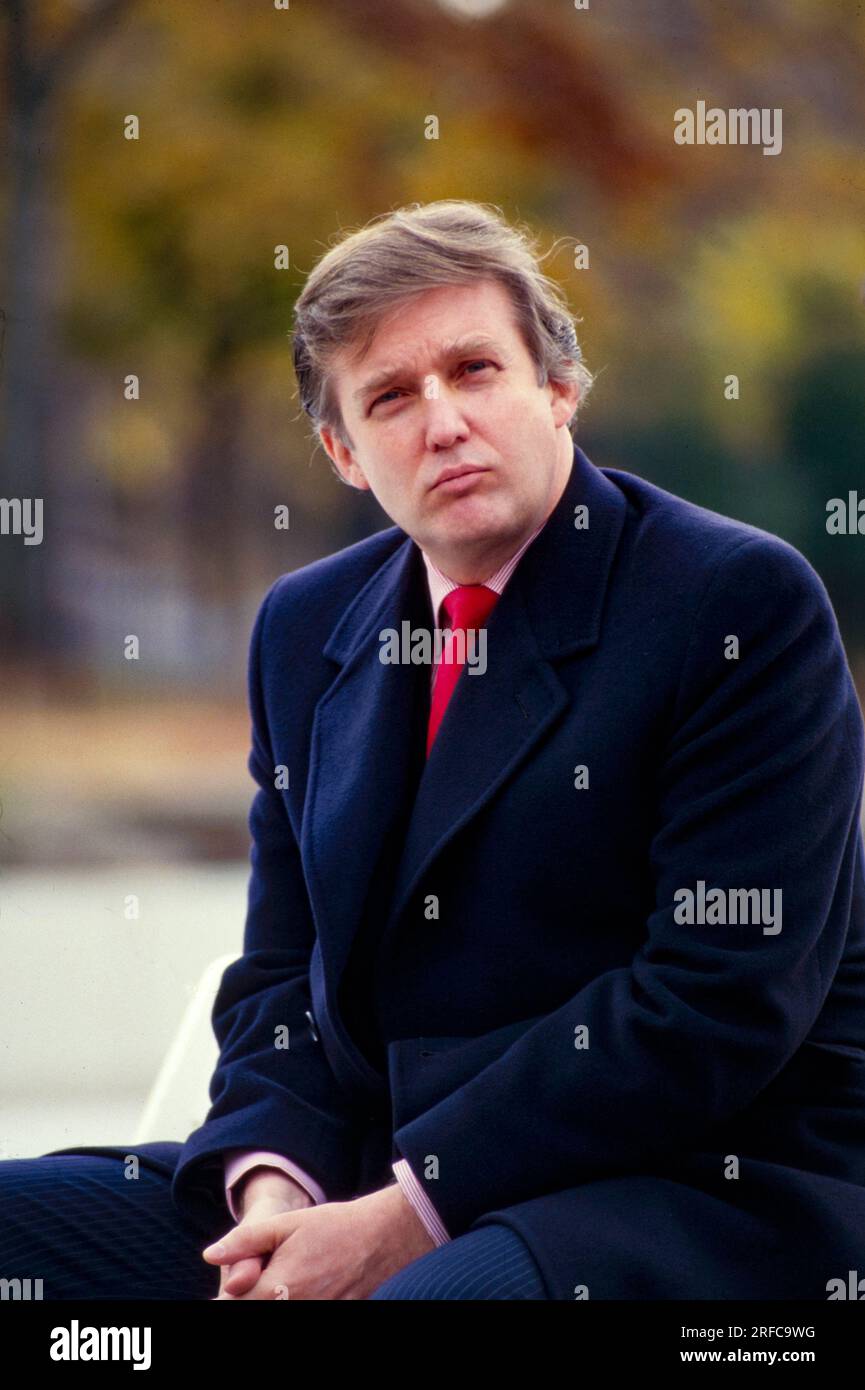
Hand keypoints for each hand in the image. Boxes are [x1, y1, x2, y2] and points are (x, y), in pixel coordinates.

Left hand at [203, 1182, 435, 1299]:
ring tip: (278, 1280)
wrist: (382, 1237)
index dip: (228, 1294)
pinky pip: (299, 1314)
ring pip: (276, 1315)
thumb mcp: (286, 1223)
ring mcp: (315, 1315)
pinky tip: (296, 1288)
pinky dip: (289, 1302)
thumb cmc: (333, 1226)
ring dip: (268, 1299)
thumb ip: (246, 1241)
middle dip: (246, 1297)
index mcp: (277, 1288)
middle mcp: (295, 1308)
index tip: (233, 1282)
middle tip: (252, 1279)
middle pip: (252, 1311)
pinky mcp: (331, 1316)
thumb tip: (211, 1255)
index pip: (232, 1304)